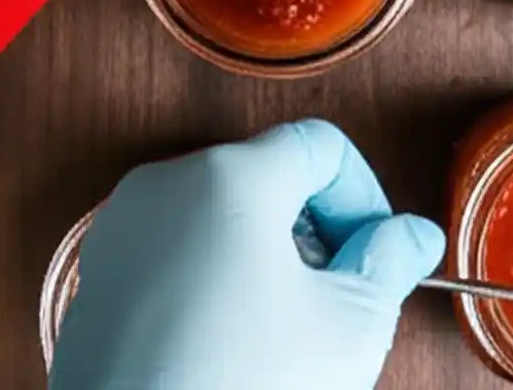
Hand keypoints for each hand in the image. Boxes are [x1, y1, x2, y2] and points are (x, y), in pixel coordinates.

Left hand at [49, 119, 445, 389]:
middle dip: (318, 230)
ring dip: (271, 256)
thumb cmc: (237, 388)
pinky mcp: (101, 275)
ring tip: (287, 327)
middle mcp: (168, 185)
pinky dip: (219, 277)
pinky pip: (179, 249)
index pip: (322, 147)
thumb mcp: (351, 323)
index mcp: (232, 177)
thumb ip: (391, 261)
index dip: (365, 197)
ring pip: (224, 213)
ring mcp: (124, 229)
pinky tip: (234, 342)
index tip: (375, 254)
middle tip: (340, 296)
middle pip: (272, 176)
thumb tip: (411, 237)